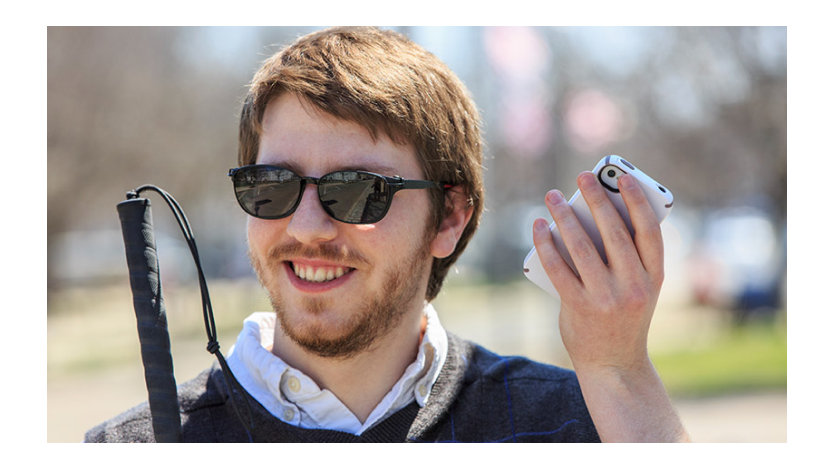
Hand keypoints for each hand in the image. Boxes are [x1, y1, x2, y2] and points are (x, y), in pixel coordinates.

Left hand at [532, 171, 686, 441]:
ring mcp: (606, 298)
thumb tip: (590, 215)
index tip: (623, 177)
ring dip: (564, 216)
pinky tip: (539, 227)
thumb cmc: (624, 316)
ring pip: (582, 246)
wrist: (614, 365)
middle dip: (597, 199)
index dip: (638, 201)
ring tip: (553, 197)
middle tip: (583, 175)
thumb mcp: (638, 288)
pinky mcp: (579, 307)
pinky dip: (546, 243)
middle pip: (614, 232)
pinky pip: (558, 268)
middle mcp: (634, 286)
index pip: (649, 231)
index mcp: (655, 277)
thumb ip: (624, 257)